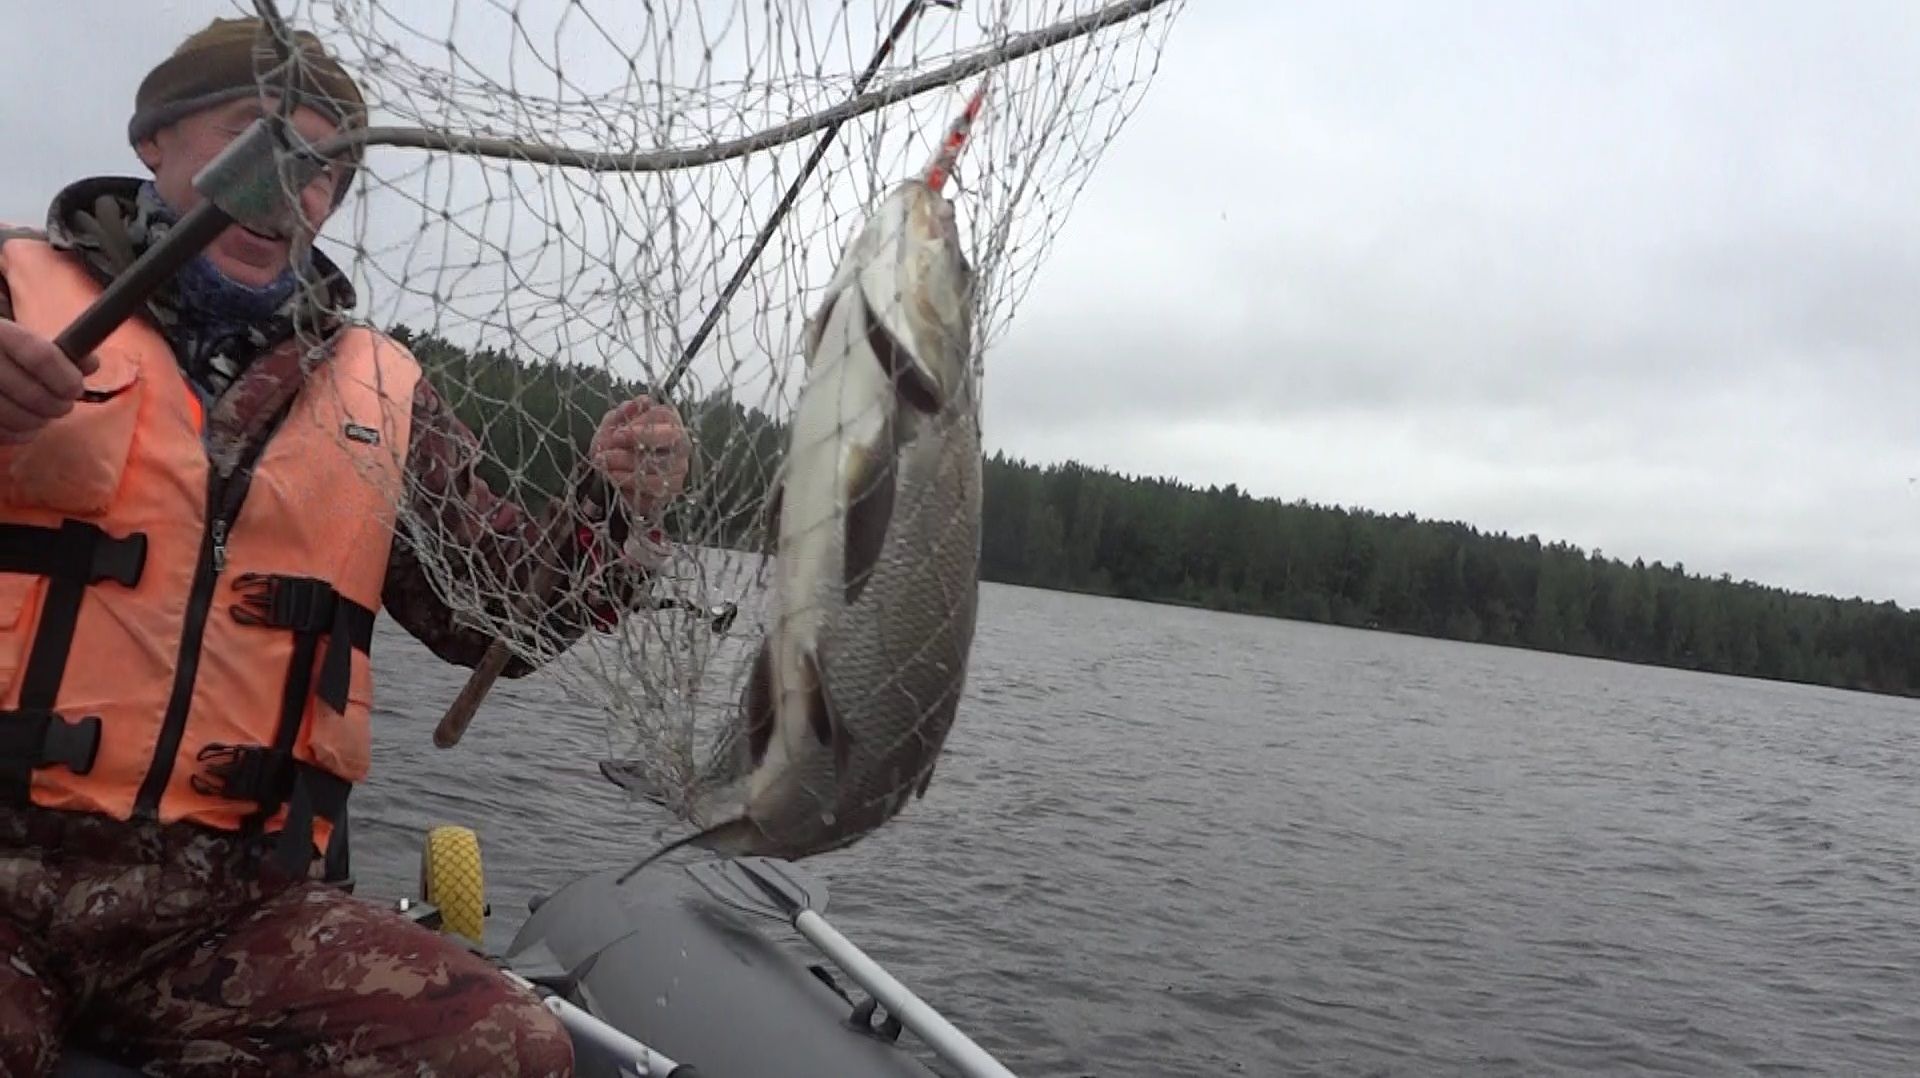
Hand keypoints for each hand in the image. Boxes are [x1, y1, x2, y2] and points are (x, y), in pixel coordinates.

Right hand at [0, 320, 94, 444]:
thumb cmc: (8, 352)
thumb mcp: (30, 342)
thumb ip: (64, 351)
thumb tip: (92, 364)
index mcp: (2, 334)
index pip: (42, 358)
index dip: (67, 378)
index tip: (77, 389)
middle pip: (32, 394)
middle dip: (58, 405)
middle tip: (64, 405)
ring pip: (18, 418)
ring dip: (41, 421)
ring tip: (44, 414)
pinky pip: (4, 433)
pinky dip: (22, 434)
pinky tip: (26, 425)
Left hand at [589, 395, 690, 518]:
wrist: (610, 476)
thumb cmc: (615, 446)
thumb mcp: (612, 425)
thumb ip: (623, 412)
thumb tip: (637, 402)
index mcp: (668, 421)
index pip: (665, 415)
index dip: (642, 421)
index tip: (618, 431)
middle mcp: (680, 442)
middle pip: (672, 436)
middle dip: (638, 439)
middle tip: (612, 444)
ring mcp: (680, 466)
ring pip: (660, 463)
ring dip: (627, 462)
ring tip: (604, 461)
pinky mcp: (674, 488)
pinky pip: (656, 486)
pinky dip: (631, 480)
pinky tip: (613, 476)